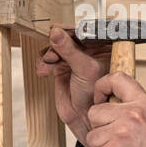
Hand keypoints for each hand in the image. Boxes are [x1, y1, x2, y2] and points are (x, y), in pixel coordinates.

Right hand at [35, 25, 110, 144]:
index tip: (57, 28)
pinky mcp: (62, 66)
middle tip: (52, 51)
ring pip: (56, 45)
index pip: (85, 29)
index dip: (70, 28)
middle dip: (57, 42)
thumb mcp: (85, 69)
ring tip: (49, 62)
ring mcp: (74, 58)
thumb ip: (70, 50)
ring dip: (48, 53)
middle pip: (67, 35)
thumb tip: (57, 33)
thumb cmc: (95, 98)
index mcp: (102, 46)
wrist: (84, 118)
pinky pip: (48, 56)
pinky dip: (43, 61)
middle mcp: (88, 50)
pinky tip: (44, 69)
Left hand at [85, 72, 145, 146]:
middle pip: (95, 112)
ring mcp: (120, 134)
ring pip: (92, 136)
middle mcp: (131, 115)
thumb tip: (111, 102)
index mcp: (143, 104)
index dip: (102, 86)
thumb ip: (134, 109)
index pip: (118, 79)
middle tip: (117, 140)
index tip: (100, 97)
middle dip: (100, 128)